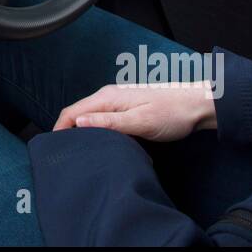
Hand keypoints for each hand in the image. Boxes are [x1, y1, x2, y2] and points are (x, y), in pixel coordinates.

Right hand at [53, 82, 216, 141]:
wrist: (197, 105)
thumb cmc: (172, 113)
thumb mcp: (139, 121)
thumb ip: (108, 122)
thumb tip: (78, 122)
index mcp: (108, 97)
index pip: (72, 112)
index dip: (58, 130)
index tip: (53, 150)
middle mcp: (108, 96)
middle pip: (76, 113)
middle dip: (65, 131)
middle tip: (63, 155)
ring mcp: (117, 101)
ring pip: (88, 116)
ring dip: (79, 131)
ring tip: (76, 151)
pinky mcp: (125, 108)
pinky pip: (100, 118)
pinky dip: (92, 129)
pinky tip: (97, 143)